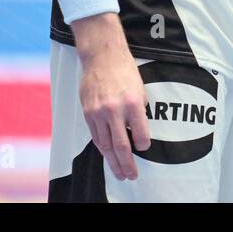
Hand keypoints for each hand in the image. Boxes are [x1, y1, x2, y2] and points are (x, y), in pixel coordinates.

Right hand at [74, 15, 150, 180]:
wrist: (102, 56)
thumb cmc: (124, 70)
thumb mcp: (140, 88)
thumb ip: (139, 111)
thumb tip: (138, 130)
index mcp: (133, 103)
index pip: (140, 133)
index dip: (143, 145)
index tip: (144, 149)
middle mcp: (115, 110)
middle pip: (121, 145)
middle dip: (127, 163)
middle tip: (131, 176)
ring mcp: (99, 113)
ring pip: (106, 145)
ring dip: (113, 161)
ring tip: (119, 172)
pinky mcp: (88, 113)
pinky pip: (96, 136)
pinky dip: (102, 148)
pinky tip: (107, 156)